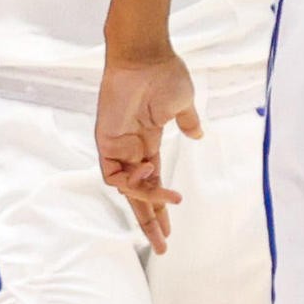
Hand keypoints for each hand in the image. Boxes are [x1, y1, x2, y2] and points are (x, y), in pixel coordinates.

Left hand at [97, 42, 199, 251]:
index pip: (154, 183)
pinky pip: (114, 175)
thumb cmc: (164, 74)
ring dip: (149, 200)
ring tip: (171, 202)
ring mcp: (117, 147)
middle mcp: (130, 150)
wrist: (144, 57)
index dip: (162, 206)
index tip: (171, 231)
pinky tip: (150, 175)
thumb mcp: (182, 103)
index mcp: (148, 143)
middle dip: (150, 222)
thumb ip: (188, 122)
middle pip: (138, 196)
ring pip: (127, 189)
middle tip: (162, 247)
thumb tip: (198, 136)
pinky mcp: (105, 141)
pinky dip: (132, 181)